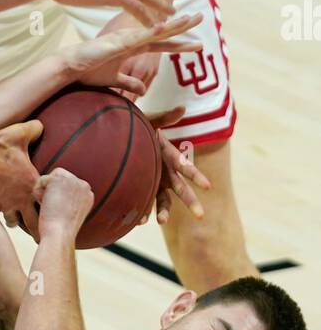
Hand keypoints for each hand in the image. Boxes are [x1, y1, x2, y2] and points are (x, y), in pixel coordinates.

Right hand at [0, 119, 43, 232]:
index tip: (53, 208)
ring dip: (17, 220)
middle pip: (34, 223)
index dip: (52, 206)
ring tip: (17, 217)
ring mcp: (5, 205)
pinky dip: (1, 212)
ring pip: (15, 222)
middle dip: (38, 227)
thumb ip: (34, 129)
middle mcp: (21, 199)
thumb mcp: (17, 133)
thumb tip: (40, 127)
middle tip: (41, 229)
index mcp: (32, 183)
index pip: (48, 203)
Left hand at [33, 168, 94, 238]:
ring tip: (50, 208)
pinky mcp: (61, 177)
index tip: (59, 212)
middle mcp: (84, 185)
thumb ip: (68, 202)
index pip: (67, 187)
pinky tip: (45, 204)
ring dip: (44, 194)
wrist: (59, 234)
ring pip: (50, 179)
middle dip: (51, 193)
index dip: (58, 198)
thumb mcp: (70, 216)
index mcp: (88, 195)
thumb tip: (58, 197)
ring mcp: (74, 180)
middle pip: (59, 180)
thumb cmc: (61, 232)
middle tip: (54, 211)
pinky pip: (42, 180)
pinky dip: (38, 192)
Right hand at [64, 13, 203, 94]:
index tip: (197, 45)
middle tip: (200, 17)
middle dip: (182, 26)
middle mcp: (131, 40)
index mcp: (132, 48)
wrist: (70, 68)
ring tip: (190, 19)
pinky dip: (151, 33)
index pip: (161, 46)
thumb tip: (143, 90)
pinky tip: (164, 28)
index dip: (179, 45)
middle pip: (162, 33)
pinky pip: (138, 38)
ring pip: (154, 31)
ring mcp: (125, 40)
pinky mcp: (117, 43)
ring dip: (172, 26)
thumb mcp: (114, 80)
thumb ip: (129, 82)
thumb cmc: (87, 72)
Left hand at [147, 110, 211, 224]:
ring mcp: (154, 181)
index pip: (187, 167)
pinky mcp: (142, 187)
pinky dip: (143, 211)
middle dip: (191, 202)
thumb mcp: (151, 120)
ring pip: (163, 200)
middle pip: (181, 189)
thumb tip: (182, 108)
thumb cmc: (139, 126)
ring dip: (163, 211)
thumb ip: (165, 117)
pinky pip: (145, 202)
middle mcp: (166, 172)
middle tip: (201, 216)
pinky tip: (140, 221)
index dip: (197, 176)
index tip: (208, 186)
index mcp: (170, 156)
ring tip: (160, 221)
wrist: (123, 136)